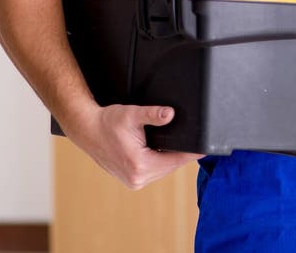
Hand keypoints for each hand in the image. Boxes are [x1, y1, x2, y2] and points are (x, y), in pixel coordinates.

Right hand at [65, 104, 202, 189]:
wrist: (88, 130)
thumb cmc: (108, 122)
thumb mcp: (132, 114)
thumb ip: (153, 114)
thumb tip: (170, 114)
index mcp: (140, 165)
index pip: (175, 160)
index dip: (192, 153)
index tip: (207, 148)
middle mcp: (138, 178)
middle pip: (171, 166)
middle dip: (182, 154)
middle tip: (198, 143)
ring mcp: (134, 181)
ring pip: (163, 170)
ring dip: (172, 159)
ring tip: (184, 145)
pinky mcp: (132, 179)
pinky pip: (155, 171)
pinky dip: (162, 162)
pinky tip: (166, 151)